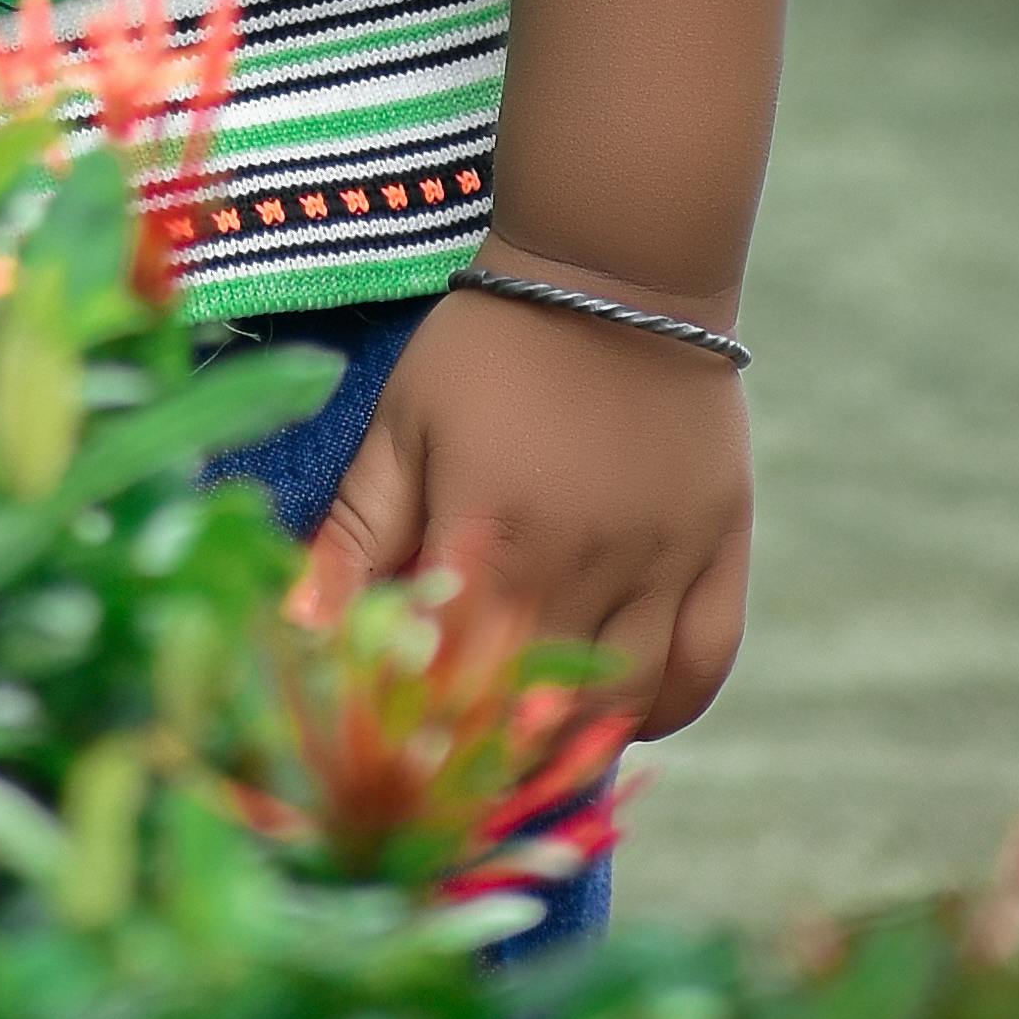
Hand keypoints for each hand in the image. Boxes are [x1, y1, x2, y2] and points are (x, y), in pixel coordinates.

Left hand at [296, 278, 752, 736]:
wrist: (612, 267)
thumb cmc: (488, 346)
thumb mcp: (403, 424)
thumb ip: (354, 534)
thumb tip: (298, 629)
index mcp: (488, 533)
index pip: (450, 682)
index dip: (424, 729)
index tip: (404, 746)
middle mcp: (581, 561)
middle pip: (537, 708)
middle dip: (494, 744)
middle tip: (466, 752)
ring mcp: (662, 559)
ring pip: (624, 701)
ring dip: (577, 734)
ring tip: (538, 734)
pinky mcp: (720, 548)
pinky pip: (705, 663)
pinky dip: (667, 705)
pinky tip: (627, 708)